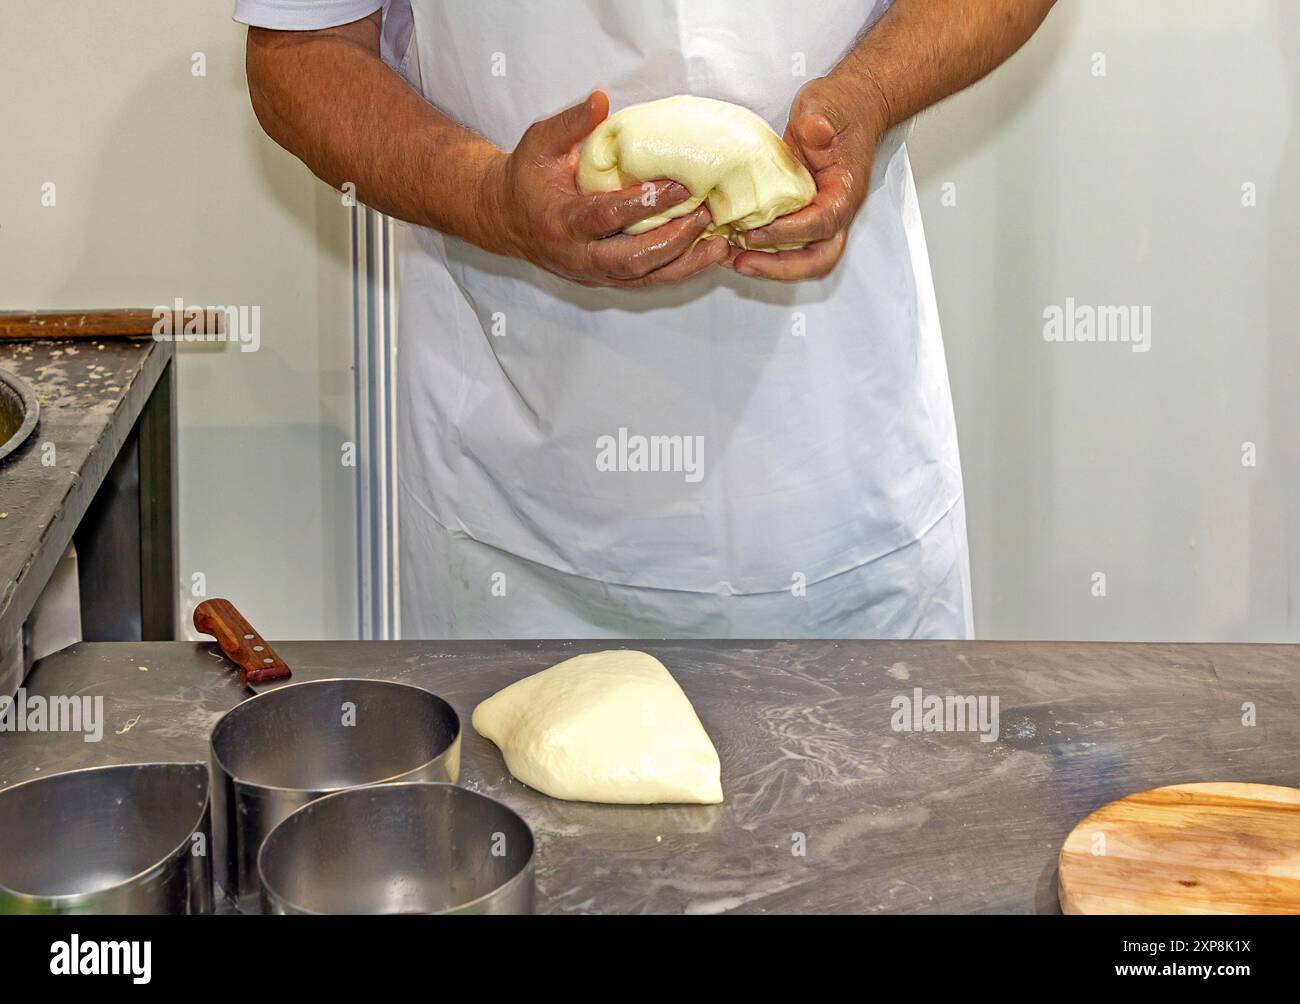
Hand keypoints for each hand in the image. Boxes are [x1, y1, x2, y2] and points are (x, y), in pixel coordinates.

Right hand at [479, 91, 730, 287]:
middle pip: (631, 259)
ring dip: (685, 263)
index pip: (606, 217)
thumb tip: (602, 97)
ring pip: (644, 278)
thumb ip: (571, 124)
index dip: (645, 204)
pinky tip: (706, 255)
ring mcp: (593, 273)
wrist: (506, 219)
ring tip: (719, 243)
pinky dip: (679, 270)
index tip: (681, 186)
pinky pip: (647, 282)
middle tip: (707, 214)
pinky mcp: (607, 280)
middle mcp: (578, 255)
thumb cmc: (527, 177)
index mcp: (561, 220)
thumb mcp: (539, 143)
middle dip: (674, 240)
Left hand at [733, 74, 888, 280]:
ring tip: (728, 259)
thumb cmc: (840, 106)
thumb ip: (819, 121)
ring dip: (767, 266)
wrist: (850, 105)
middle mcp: (836, 212)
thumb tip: (814, 132)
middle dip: (779, 268)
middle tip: (741, 263)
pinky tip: (730, 244)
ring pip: (802, 259)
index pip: (822, 224)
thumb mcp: (825, 105)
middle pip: (818, 259)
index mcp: (845, 191)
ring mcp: (819, 217)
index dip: (788, 233)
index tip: (755, 233)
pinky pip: (785, 244)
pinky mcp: (801, 215)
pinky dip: (760, 251)